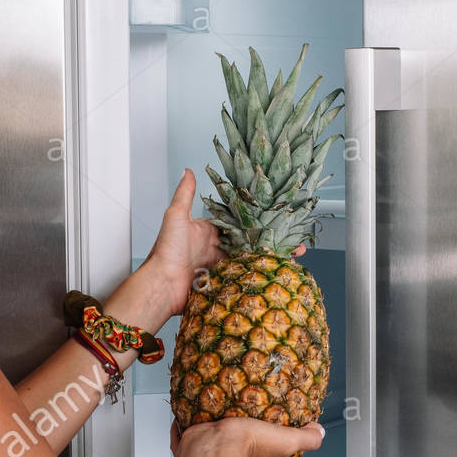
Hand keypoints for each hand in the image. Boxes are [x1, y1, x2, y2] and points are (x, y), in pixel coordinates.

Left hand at [143, 169, 308, 318]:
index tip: (277, 211)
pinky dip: (264, 273)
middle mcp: (217, 247)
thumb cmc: (166, 250)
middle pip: (250, 239)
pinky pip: (247, 276)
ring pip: (253, 258)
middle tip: (294, 233)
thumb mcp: (176, 216)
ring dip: (272, 255)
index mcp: (210, 230)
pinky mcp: (225, 282)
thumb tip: (188, 171)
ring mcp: (222, 265)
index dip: (258, 215)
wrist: (162, 285)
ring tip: (294, 252)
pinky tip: (280, 270)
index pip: (239, 219)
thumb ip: (185, 194)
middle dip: (271, 237)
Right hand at [170, 415, 324, 456]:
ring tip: (226, 419)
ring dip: (225, 442)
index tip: (298, 451)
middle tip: (259, 431)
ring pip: (222, 454)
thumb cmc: (246, 448)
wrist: (210, 448)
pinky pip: (190, 443)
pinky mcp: (195, 452)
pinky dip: (188, 433)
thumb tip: (319, 433)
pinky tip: (188, 418)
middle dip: (257, 451)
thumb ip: (307, 440)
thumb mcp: (286, 440)